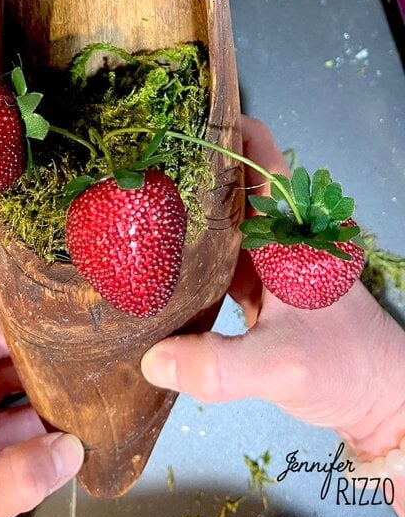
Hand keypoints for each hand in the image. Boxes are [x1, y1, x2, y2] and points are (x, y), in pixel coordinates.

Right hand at [142, 117, 404, 476]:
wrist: (377, 398)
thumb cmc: (347, 366)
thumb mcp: (283, 365)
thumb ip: (219, 366)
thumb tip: (154, 360)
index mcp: (289, 229)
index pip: (259, 157)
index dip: (225, 130)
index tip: (179, 118)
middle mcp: (277, 235)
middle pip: (230, 184)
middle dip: (189, 168)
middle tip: (138, 161)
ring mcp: (266, 262)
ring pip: (220, 220)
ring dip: (187, 211)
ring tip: (138, 200)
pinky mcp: (258, 290)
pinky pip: (216, 259)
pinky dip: (190, 254)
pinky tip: (159, 260)